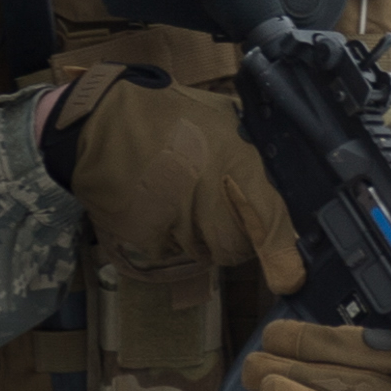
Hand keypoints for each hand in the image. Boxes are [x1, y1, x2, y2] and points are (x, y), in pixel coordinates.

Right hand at [40, 65, 304, 294]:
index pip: (271, 226)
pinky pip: (169, 252)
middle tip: (222, 215)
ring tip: (184, 202)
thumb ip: (252, 153)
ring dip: (199, 238)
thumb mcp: (221, 118)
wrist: (101, 122)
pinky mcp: (146, 235)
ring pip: (202, 252)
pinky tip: (159, 207)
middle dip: (234, 240)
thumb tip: (281, 189)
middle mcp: (208, 197)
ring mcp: (175, 219)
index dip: (280, 254)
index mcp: (235, 164)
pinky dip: (168, 238)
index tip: (290, 277)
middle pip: (235, 248)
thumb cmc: (167, 114)